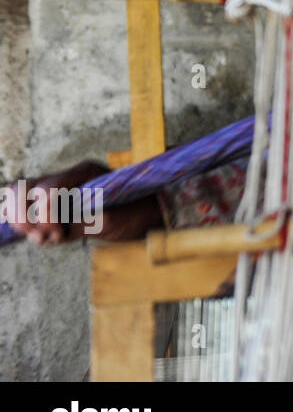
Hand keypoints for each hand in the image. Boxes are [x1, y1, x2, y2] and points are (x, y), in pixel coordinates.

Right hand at [5, 160, 161, 244]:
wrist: (151, 212)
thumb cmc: (138, 212)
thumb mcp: (111, 220)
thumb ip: (78, 223)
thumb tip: (44, 235)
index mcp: (84, 172)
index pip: (45, 190)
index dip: (44, 216)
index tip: (59, 234)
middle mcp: (69, 176)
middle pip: (23, 190)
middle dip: (26, 218)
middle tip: (48, 236)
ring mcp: (62, 188)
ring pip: (21, 200)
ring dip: (27, 224)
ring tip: (49, 239)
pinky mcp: (59, 203)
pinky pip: (31, 212)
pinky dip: (32, 227)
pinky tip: (50, 238)